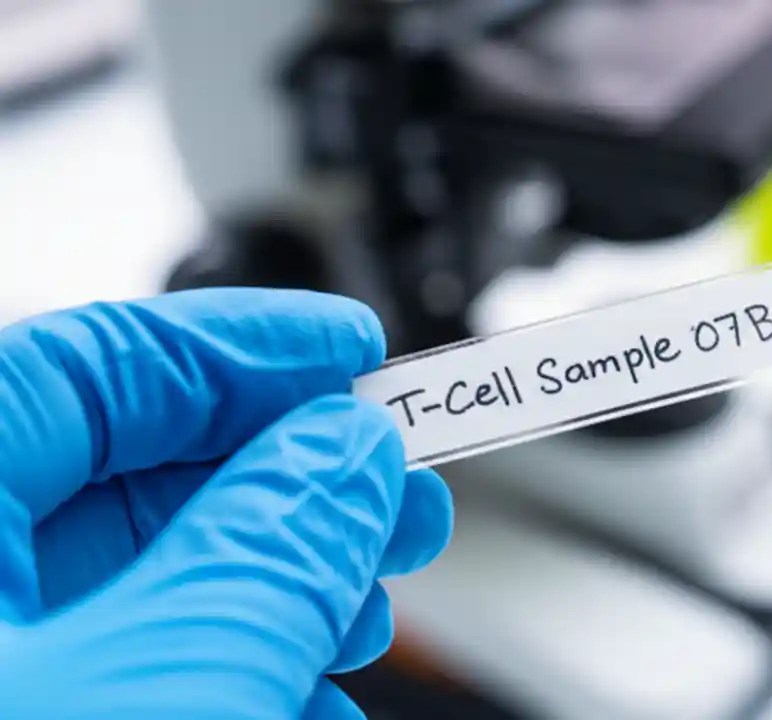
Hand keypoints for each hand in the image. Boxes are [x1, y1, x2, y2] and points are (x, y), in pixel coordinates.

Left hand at [0, 290, 452, 718]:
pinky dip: (239, 663)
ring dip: (288, 582)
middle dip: (297, 479)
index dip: (244, 344)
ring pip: (152, 577)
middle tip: (404, 491)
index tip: (357, 351)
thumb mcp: (163, 678)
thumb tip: (346, 453)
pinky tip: (313, 694)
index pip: (93, 364)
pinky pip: (137, 664)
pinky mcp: (40, 716)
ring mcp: (5, 659)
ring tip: (371, 612)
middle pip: (139, 475)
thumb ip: (265, 552)